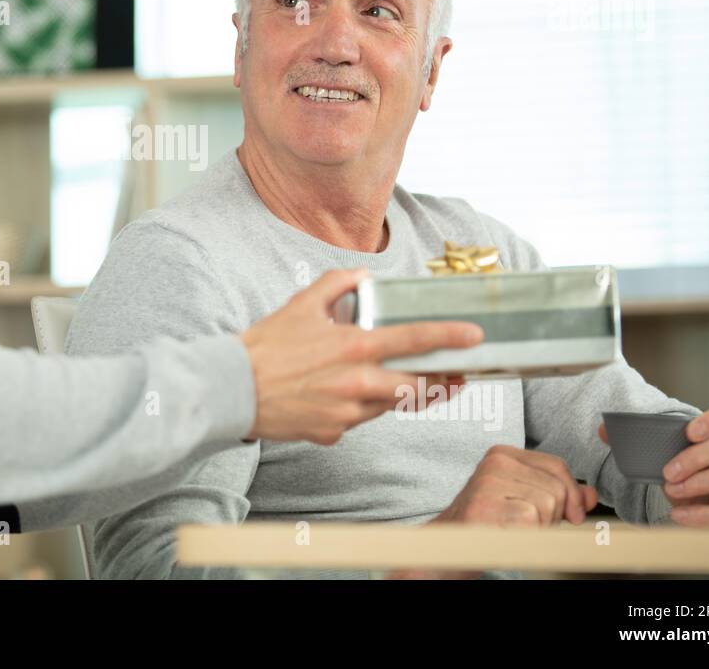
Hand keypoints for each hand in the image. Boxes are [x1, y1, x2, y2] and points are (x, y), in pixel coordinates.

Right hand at [241, 268, 481, 444]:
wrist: (233, 389)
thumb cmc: (265, 345)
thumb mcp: (301, 303)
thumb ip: (336, 284)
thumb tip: (362, 276)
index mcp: (354, 346)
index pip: (415, 340)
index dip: (450, 337)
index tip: (474, 336)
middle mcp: (357, 382)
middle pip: (418, 385)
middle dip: (444, 380)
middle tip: (458, 374)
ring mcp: (347, 412)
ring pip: (392, 405)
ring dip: (408, 394)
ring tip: (422, 384)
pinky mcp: (333, 433)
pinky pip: (359, 419)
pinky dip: (362, 407)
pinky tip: (352, 396)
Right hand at [434, 444, 598, 525]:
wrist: (450, 542)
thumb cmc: (488, 521)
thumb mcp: (526, 499)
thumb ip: (559, 494)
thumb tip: (591, 495)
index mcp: (503, 454)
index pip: (556, 466)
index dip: (572, 494)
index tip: (572, 515)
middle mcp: (495, 463)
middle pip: (556, 488)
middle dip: (553, 515)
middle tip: (530, 525)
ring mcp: (488, 484)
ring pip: (547, 505)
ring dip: (539, 527)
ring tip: (515, 529)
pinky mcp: (485, 507)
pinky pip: (531, 520)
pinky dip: (527, 535)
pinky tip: (508, 534)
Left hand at [597, 402, 708, 526]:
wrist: (697, 502)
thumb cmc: (684, 469)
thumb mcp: (664, 451)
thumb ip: (635, 438)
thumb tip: (603, 430)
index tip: (689, 432)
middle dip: (694, 458)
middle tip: (667, 472)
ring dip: (697, 483)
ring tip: (671, 490)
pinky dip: (702, 515)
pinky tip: (679, 515)